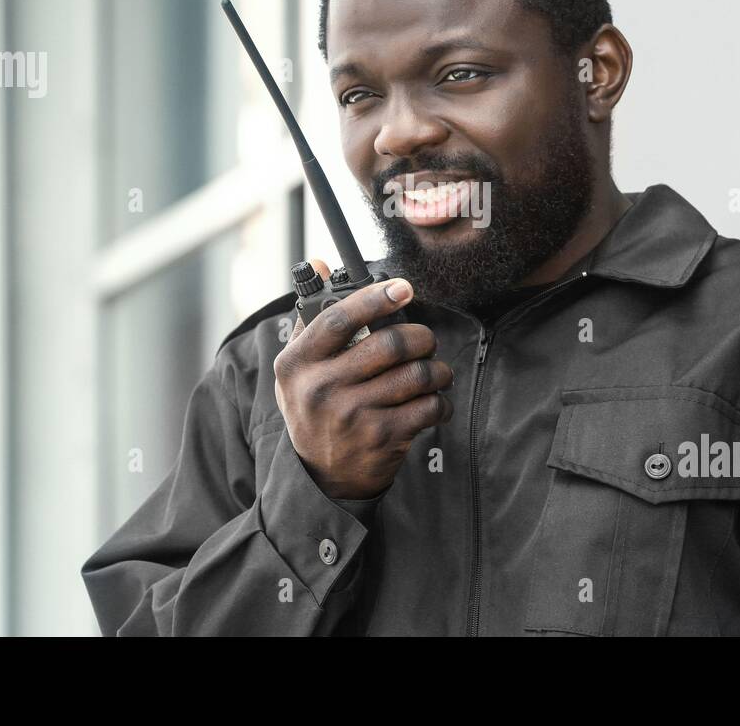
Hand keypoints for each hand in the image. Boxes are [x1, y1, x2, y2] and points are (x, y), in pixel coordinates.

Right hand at [273, 259, 453, 499]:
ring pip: (417, 375)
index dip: (376, 299)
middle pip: (390, 345)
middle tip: (425, 340)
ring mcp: (353, 416)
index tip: (403, 288)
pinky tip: (434, 401)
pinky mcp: (382, 439)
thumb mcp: (299, 367)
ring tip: (435, 372)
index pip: (340, 319)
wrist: (320, 477)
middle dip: (421, 337)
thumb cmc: (313, 408)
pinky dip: (441, 401)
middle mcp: (322, 389)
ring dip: (437, 370)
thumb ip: (311, 315)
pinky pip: (429, 406)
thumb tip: (320, 262)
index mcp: (298, 363)